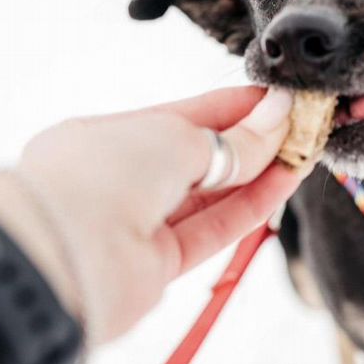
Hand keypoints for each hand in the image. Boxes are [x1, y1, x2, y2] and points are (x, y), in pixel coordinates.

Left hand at [0, 86, 297, 342]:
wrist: (61, 253)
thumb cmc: (101, 173)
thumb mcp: (176, 136)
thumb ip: (231, 138)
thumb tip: (276, 117)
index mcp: (112, 135)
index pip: (186, 116)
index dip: (234, 107)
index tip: (277, 99)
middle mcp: (124, 178)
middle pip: (201, 157)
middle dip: (252, 140)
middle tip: (298, 123)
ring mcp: (139, 223)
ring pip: (211, 195)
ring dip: (259, 173)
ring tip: (302, 150)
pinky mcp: (157, 265)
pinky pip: (212, 229)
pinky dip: (250, 206)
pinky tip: (284, 181)